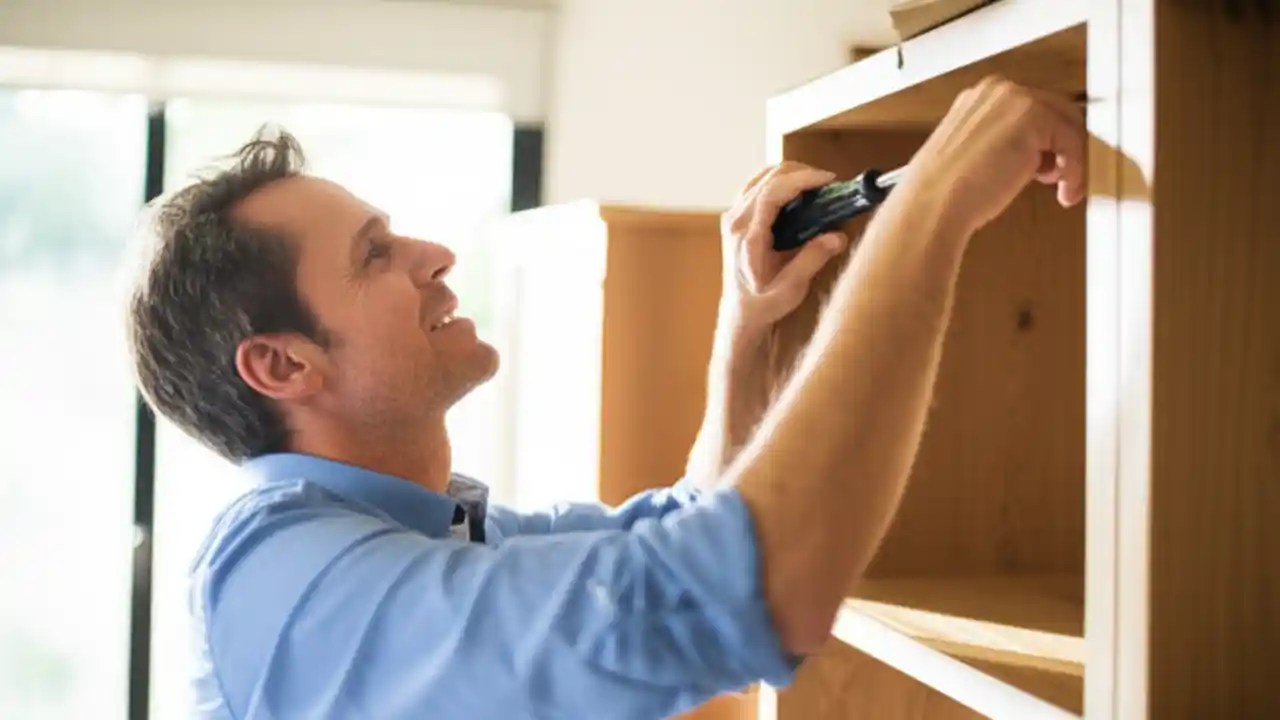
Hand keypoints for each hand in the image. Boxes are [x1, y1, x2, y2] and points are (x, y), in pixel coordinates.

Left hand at [719, 162, 849, 336]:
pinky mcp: (736, 216)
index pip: (771, 193)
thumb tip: (838, 236)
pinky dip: (780, 182)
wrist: (739, 313)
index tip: (827, 180)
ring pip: (761, 177)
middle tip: (829, 185)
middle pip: (767, 177)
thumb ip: (812, 260)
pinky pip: (757, 186)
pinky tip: (798, 193)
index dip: (801, 180)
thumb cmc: (763, 304)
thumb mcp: (790, 289)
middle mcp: (735, 221)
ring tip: (817, 187)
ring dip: (791, 175)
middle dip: (801, 173)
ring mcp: (732, 216)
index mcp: (747, 237)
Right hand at [895, 76, 1085, 235]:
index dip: (1049, 140)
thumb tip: (1038, 154)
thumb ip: (1005, 142)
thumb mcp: (976, 155)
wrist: (934, 204)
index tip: (1054, 164)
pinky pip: (1073, 141)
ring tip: (1060, 187)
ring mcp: (1016, 99)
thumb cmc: (946, 193)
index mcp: (979, 97)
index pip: (1033, 109)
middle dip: (1066, 147)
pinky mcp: (1034, 117)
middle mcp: (998, 91)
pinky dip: (1075, 170)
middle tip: (1064, 178)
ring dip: (1071, 160)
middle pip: (1057, 111)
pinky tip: (1063, 191)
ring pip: (1068, 124)